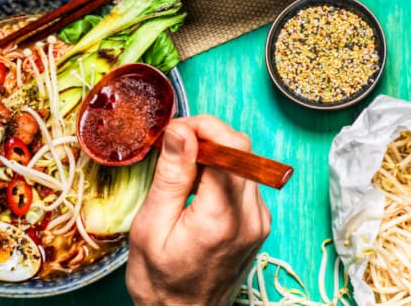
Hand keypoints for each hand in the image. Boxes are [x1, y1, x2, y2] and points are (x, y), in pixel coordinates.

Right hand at [127, 115, 270, 305]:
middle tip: (174, 147)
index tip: (176, 131)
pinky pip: (245, 183)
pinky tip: (196, 190)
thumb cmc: (160, 282)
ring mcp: (260, 221)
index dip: (205, 126)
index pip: (232, 146)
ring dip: (214, 155)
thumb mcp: (151, 227)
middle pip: (242, 151)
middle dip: (208, 137)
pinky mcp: (259, 224)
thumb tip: (182, 131)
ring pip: (245, 164)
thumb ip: (172, 176)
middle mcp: (252, 216)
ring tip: (180, 171)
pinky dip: (222, 174)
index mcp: (223, 216)